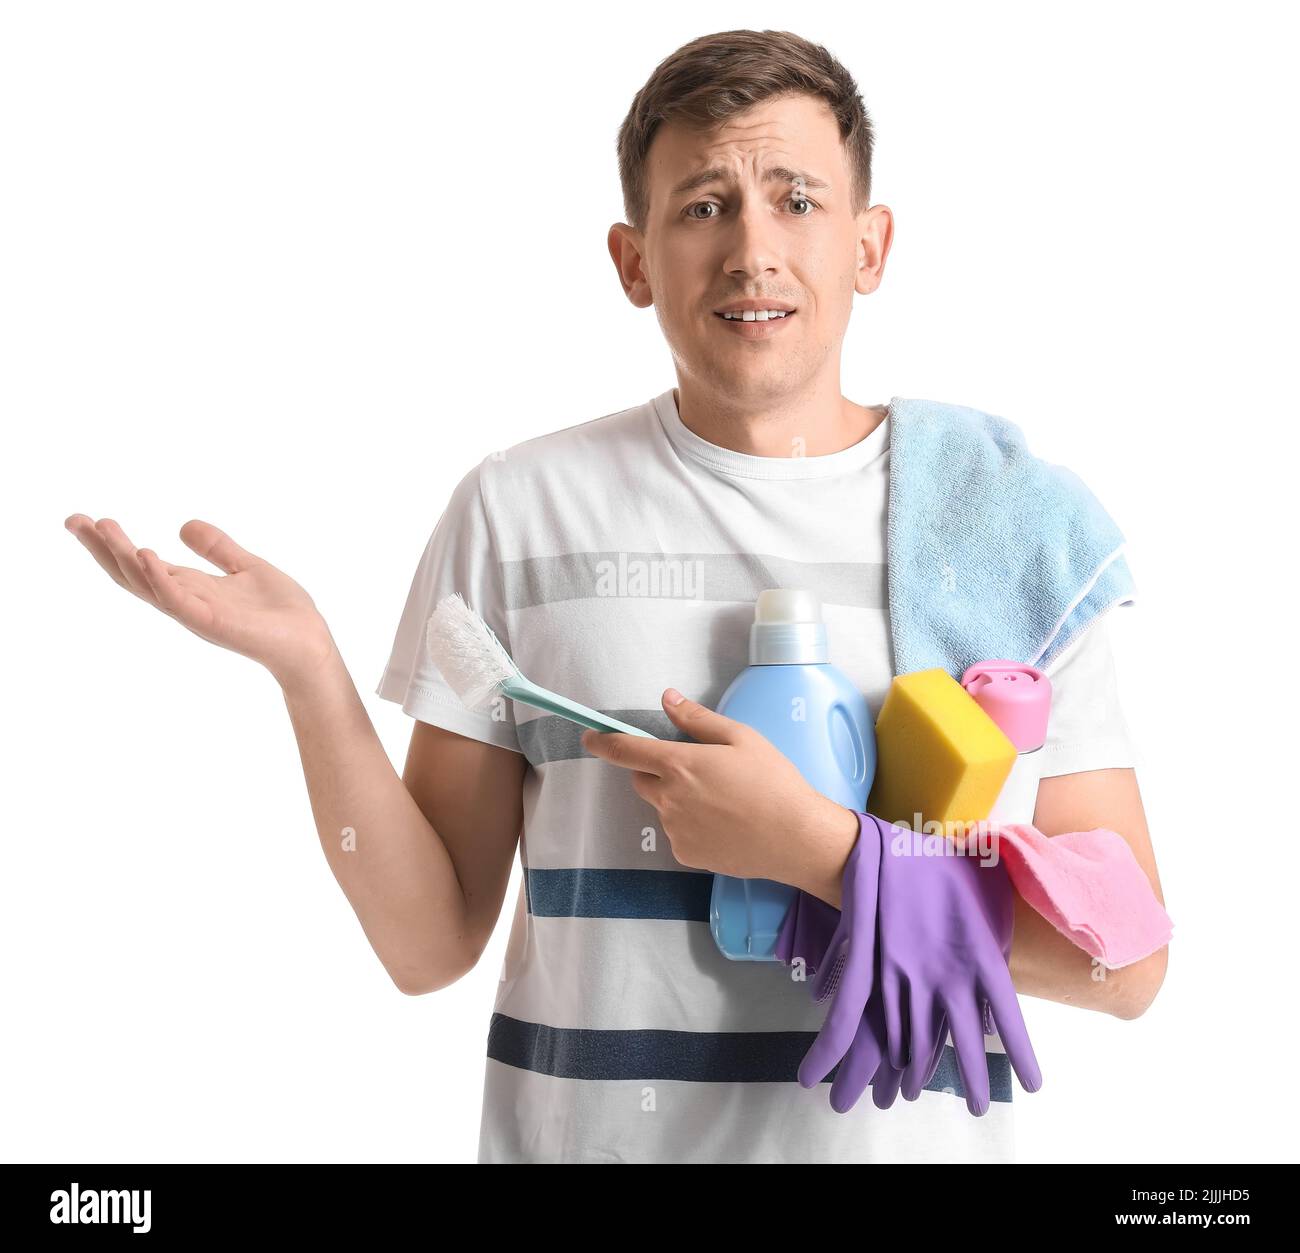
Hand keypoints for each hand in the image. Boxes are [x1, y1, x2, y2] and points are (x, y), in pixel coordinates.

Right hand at [65, 514, 337, 690]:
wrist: (309, 642)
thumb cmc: (281, 612)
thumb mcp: (246, 567)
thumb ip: (217, 548)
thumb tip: (184, 524)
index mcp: (190, 587)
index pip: (140, 563)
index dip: (111, 544)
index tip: (82, 520)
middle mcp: (185, 601)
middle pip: (132, 574)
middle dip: (101, 549)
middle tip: (73, 520)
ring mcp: (196, 613)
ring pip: (148, 584)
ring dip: (123, 556)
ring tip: (103, 527)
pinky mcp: (213, 623)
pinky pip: (179, 601)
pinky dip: (160, 579)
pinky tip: (147, 553)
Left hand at [580, 688, 852, 886]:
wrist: (795, 837)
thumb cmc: (772, 781)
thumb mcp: (741, 737)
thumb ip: (697, 719)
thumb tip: (667, 699)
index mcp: (679, 764)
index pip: (627, 750)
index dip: (604, 742)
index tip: (591, 738)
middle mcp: (668, 798)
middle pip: (642, 780)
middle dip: (657, 772)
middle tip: (697, 771)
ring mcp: (674, 829)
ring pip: (663, 808)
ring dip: (678, 800)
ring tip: (722, 802)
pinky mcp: (685, 854)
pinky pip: (678, 833)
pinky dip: (692, 826)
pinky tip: (724, 824)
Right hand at [872, 813, 1041, 1114]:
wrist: (881, 854)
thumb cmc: (942, 864)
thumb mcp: (989, 892)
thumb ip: (999, 934)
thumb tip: (1004, 960)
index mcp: (982, 956)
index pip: (1008, 1017)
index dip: (1020, 1054)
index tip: (1032, 1085)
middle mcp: (949, 975)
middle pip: (964, 1040)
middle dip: (972, 1079)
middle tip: (979, 1109)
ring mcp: (911, 976)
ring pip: (920, 1038)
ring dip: (921, 1071)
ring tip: (921, 1093)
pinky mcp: (881, 970)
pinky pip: (888, 1018)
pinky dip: (890, 1044)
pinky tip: (894, 1059)